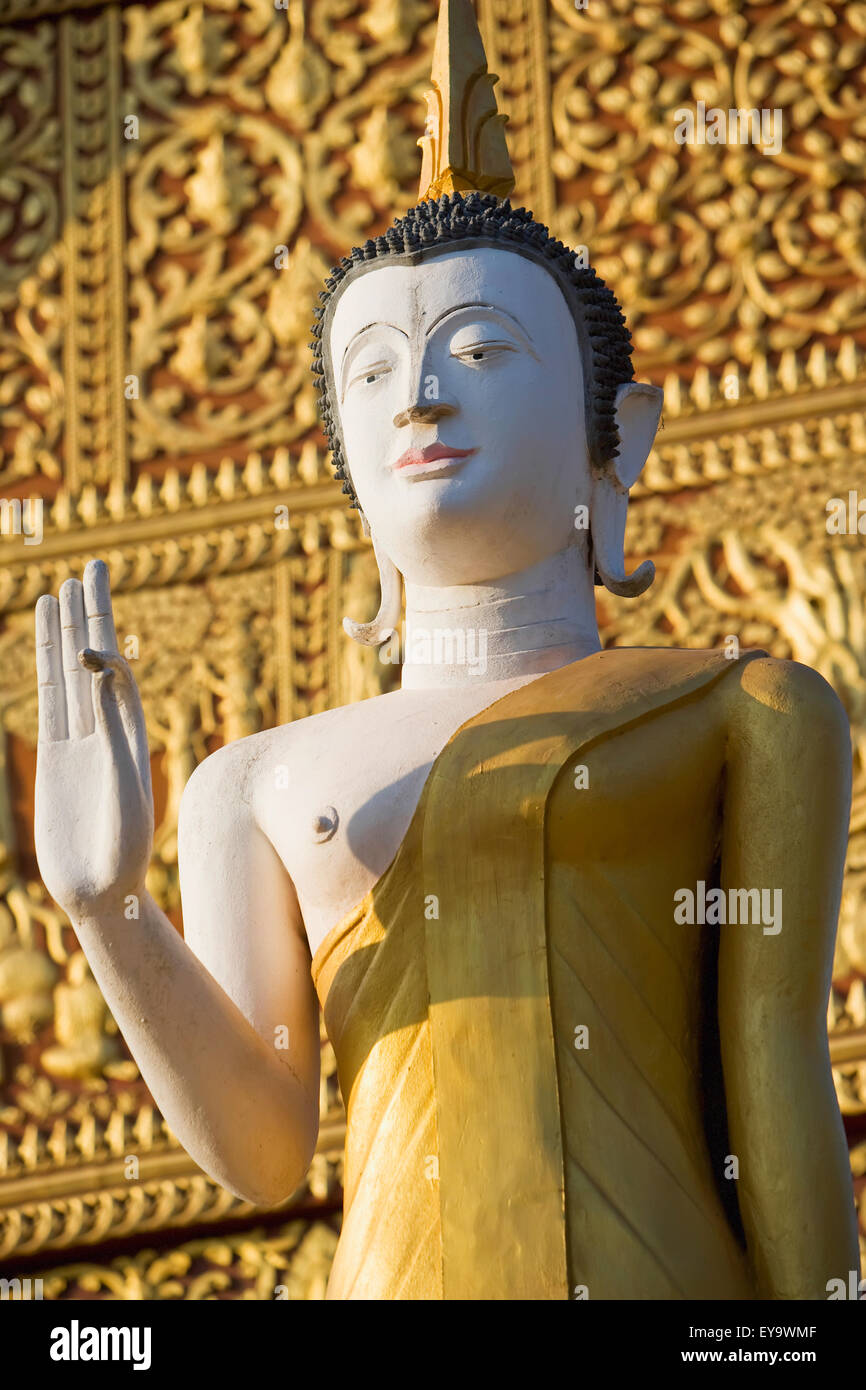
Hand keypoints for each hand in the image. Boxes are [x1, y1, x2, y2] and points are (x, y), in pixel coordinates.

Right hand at [35, 559, 153, 919]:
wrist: (102, 892)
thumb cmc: (126, 851)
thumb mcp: (128, 789)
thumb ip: (116, 733)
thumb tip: (107, 674)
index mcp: (134, 736)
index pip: (121, 674)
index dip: (106, 647)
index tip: (92, 635)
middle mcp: (108, 730)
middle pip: (98, 659)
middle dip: (94, 614)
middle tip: (93, 565)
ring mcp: (78, 740)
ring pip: (68, 674)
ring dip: (65, 633)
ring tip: (60, 590)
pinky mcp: (54, 755)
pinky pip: (47, 701)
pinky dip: (44, 667)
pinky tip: (45, 640)